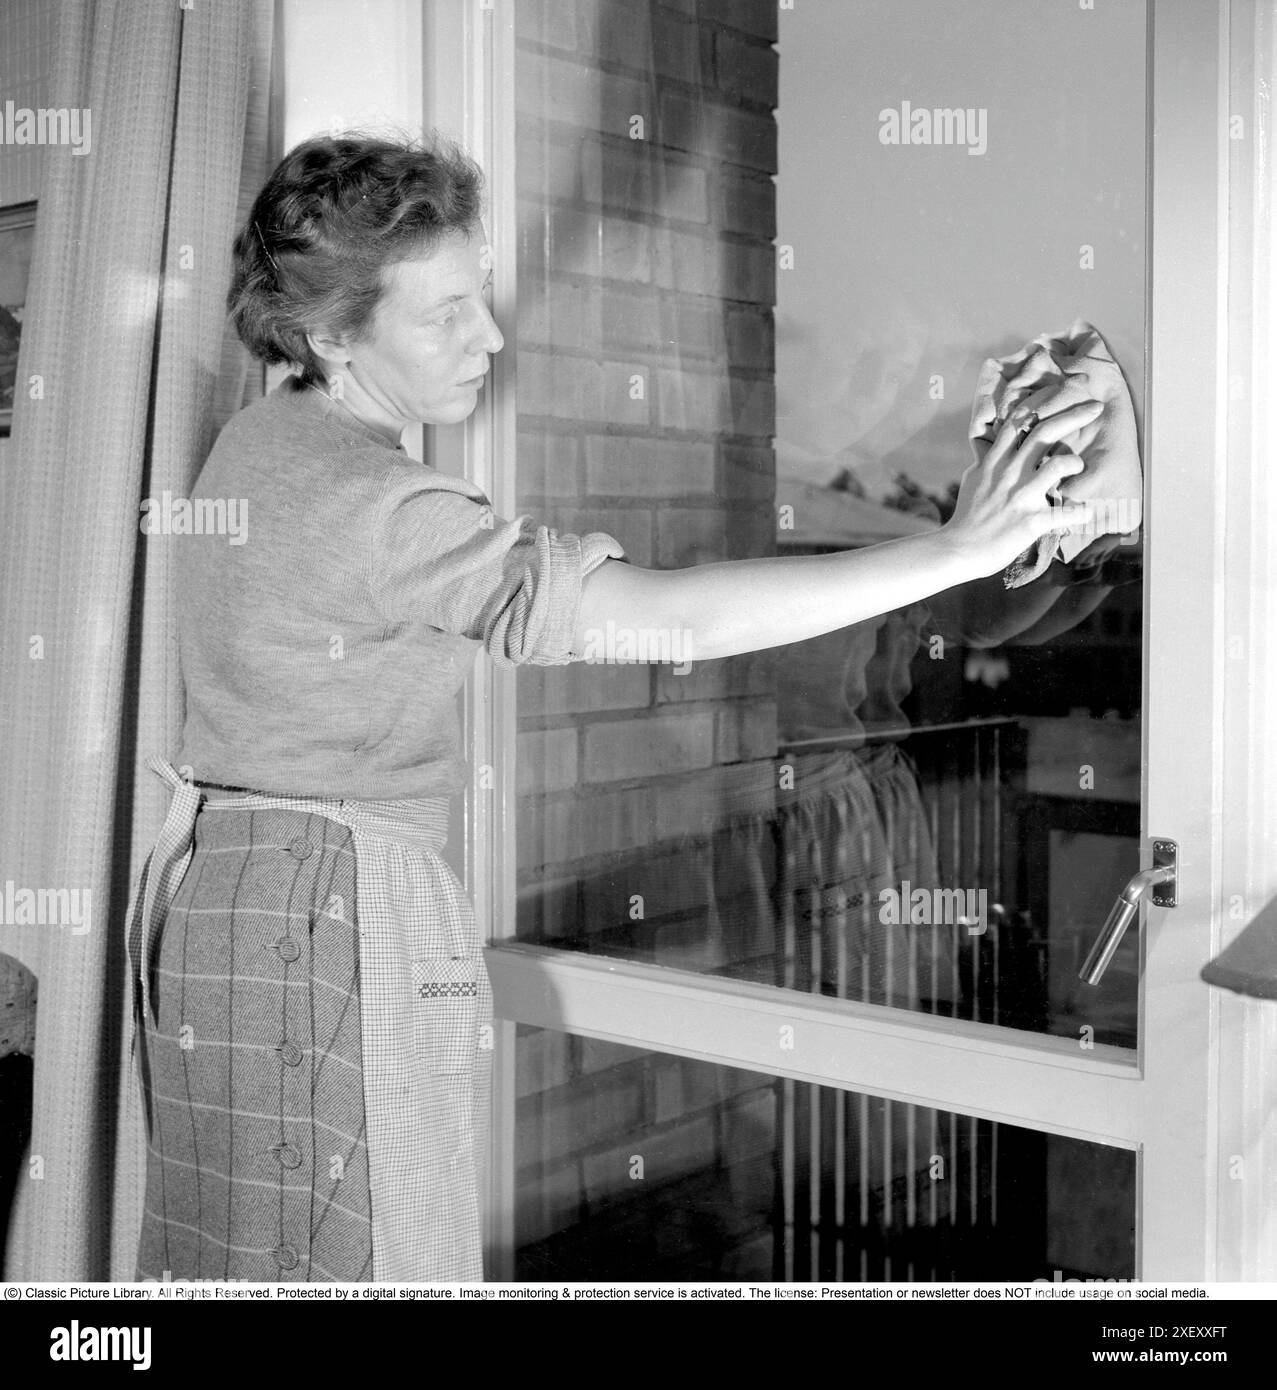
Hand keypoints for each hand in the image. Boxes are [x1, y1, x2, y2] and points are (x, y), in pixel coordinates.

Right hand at [940, 399, 1103, 577]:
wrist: (958, 549)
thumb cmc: (967, 516)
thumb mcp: (972, 478)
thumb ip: (987, 460)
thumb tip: (991, 445)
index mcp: (995, 461)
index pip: (1019, 421)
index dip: (1044, 403)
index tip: (1064, 393)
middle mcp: (1009, 474)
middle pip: (1045, 432)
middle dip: (1075, 415)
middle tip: (1096, 407)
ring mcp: (1021, 497)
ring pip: (1060, 464)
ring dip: (1076, 463)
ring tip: (1078, 468)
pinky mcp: (1031, 522)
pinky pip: (1067, 513)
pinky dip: (1081, 512)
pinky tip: (1086, 512)